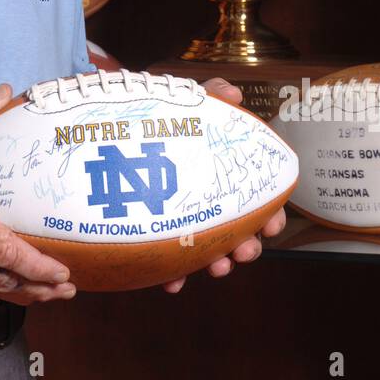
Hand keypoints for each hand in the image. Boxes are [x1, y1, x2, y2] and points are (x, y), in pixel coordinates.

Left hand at [162, 77, 286, 294]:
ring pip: (208, 249)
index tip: (271, 225)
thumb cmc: (157, 119)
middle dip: (247, 244)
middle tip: (244, 251)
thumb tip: (234, 95)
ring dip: (218, 262)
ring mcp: (180, 220)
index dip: (269, 212)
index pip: (254, 196)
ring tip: (217, 268)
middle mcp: (205, 199)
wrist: (108, 134)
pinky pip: (167, 263)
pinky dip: (174, 276)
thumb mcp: (184, 103)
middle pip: (237, 228)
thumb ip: (210, 95)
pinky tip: (172, 284)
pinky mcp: (154, 237)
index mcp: (219, 173)